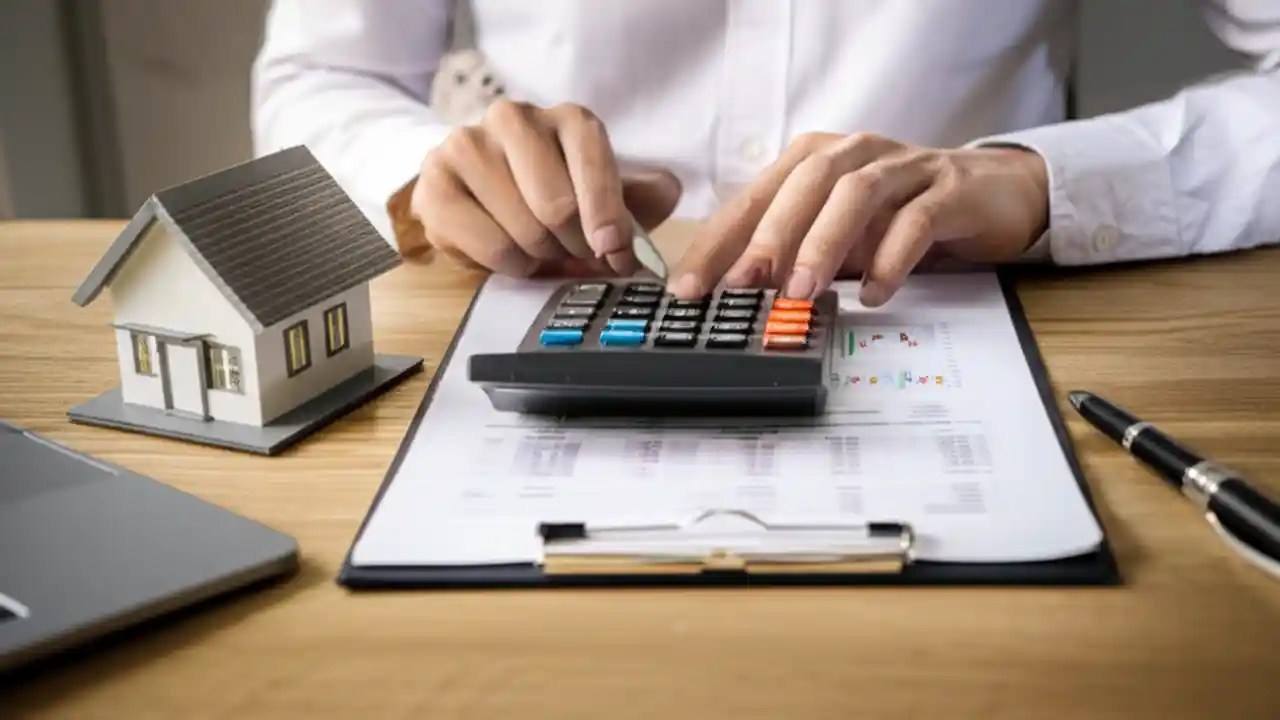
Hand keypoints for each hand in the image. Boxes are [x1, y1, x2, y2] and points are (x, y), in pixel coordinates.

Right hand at [407, 100, 680, 276]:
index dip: (606, 211)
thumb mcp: (606, 195)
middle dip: (575, 246)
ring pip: (521, 230)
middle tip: (578, 257)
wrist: (485, 194)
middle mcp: (513, 119)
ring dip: (542, 256)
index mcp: (566, 118)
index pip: (591, 156)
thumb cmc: (556, 195)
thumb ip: (642, 196)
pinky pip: (487, 246)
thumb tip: (667, 192)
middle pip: (555, 205)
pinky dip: (510, 265)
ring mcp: (467, 146)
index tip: (613, 249)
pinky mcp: (435, 185)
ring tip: (543, 250)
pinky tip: (512, 253)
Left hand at [668, 132, 1047, 304]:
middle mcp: (856, 152)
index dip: (720, 241)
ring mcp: (905, 167)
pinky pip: (917, 220)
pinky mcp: (950, 189)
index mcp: (816, 159)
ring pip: (857, 194)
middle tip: (743, 285)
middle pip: (805, 183)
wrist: (993, 194)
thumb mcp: (839, 235)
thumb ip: (794, 256)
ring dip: (824, 243)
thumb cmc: (900, 216)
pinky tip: (874, 293)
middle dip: (768, 236)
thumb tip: (738, 300)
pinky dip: (891, 257)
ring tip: (802, 290)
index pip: (756, 196)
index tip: (690, 287)